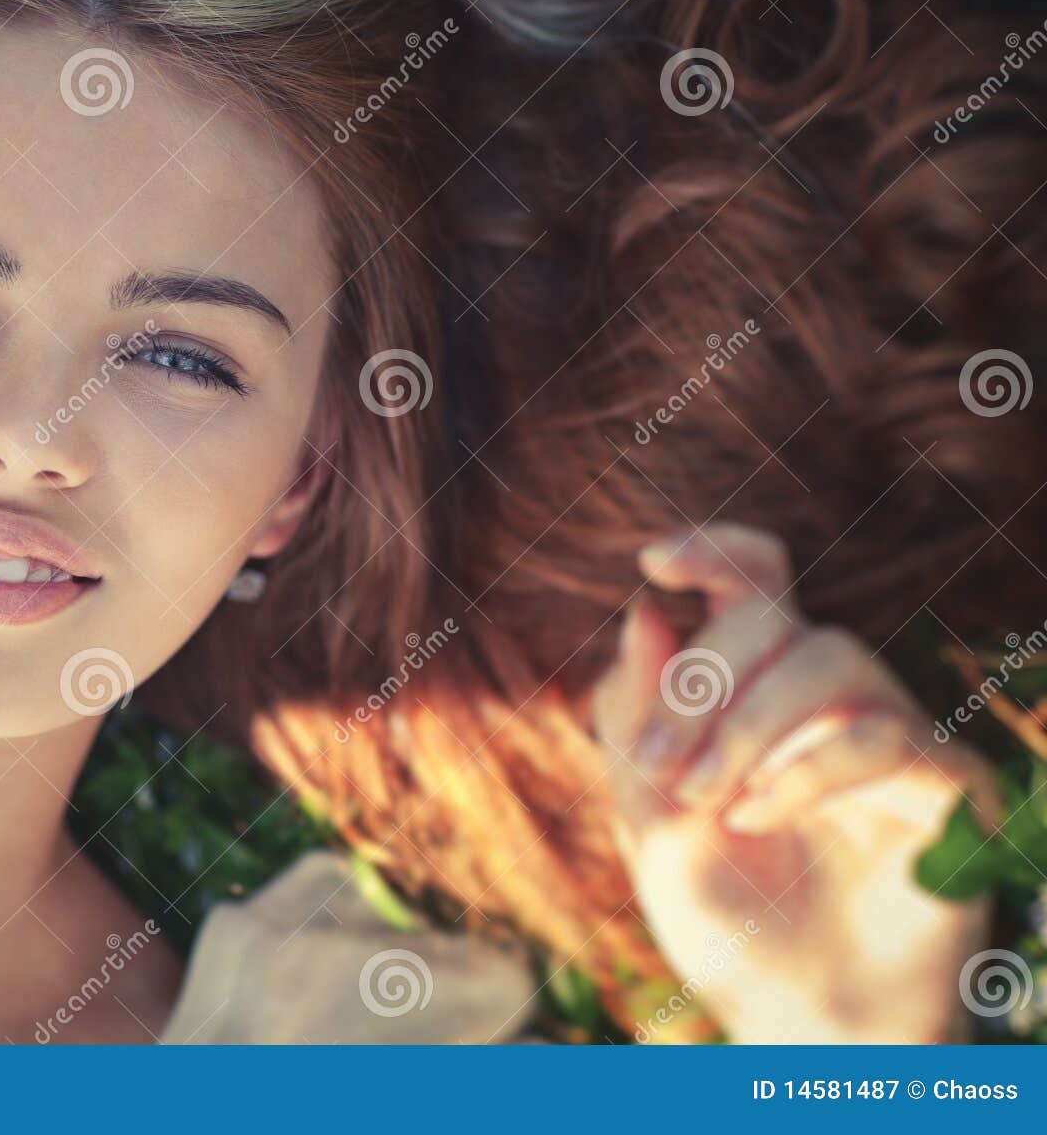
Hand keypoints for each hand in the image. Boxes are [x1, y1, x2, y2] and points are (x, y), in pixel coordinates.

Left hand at [592, 522, 993, 1042]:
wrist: (797, 1028)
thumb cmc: (725, 926)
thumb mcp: (650, 825)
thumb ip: (637, 723)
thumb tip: (643, 612)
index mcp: (752, 695)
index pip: (751, 585)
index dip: (714, 549)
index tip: (656, 559)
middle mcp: (824, 703)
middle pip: (776, 616)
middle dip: (704, 676)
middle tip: (663, 764)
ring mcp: (886, 737)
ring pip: (830, 659)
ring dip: (750, 722)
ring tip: (707, 796)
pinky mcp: (940, 787)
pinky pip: (881, 734)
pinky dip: (806, 767)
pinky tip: (758, 815)